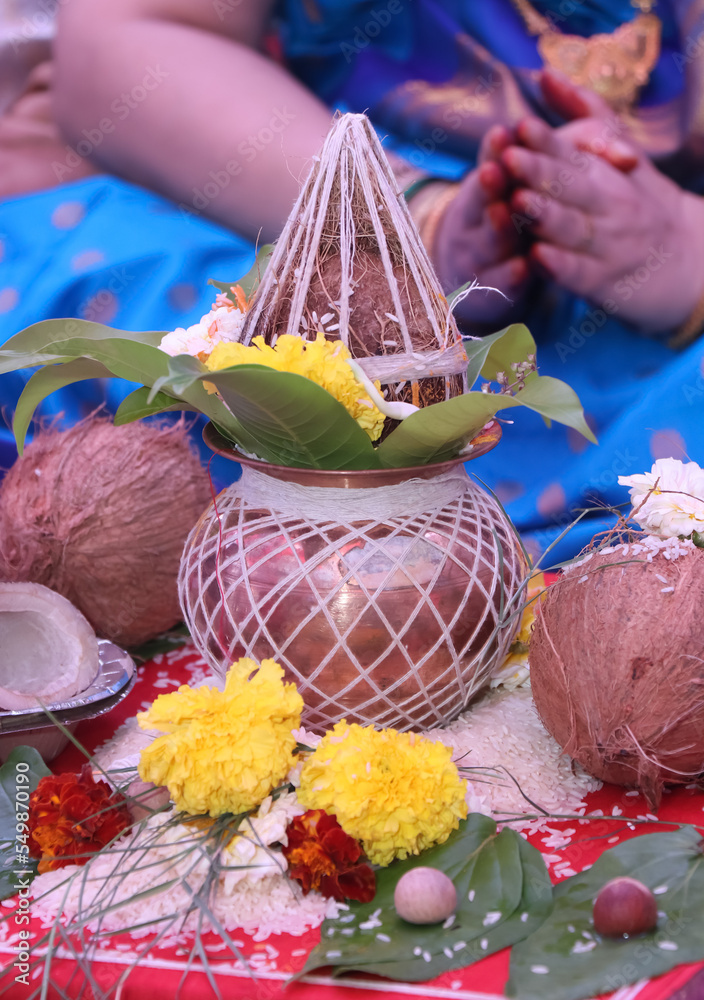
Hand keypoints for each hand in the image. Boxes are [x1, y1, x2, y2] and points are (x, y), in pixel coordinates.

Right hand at [432, 125, 530, 328]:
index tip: (502, 132)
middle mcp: (476, 224)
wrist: (474, 281)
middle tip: (495, 169)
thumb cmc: (505, 221)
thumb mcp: (506, 187)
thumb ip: (526, 155)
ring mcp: (478, 259)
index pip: (490, 167)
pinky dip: (509, 276)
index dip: (493, 151)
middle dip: (489, 186)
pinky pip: (498, 286)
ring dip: (496, 228)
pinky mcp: (489, 295)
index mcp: (485, 192)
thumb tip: (558, 113)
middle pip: (481, 203)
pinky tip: (523, 268)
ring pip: (488, 243)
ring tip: (504, 213)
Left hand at [502, 114, 703, 332]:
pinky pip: (580, 274)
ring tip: (518, 201)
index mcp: (609, 174)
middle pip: (572, 187)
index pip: (574, 153)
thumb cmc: (642, 204)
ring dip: (545, 215)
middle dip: (540, 172)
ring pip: (573, 229)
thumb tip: (546, 74)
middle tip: (509, 157)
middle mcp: (610, 206)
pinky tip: (537, 257)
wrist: (688, 262)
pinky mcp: (603, 283)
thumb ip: (585, 116)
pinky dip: (560, 266)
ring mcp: (607, 246)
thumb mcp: (624, 156)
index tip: (522, 126)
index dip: (548, 141)